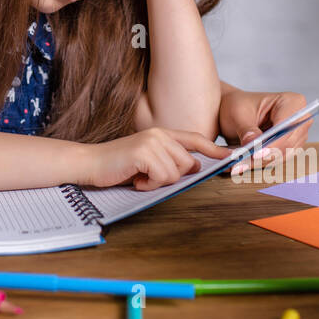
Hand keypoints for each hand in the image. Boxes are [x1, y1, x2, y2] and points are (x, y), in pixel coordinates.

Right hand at [83, 127, 230, 190]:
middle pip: (187, 163)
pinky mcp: (144, 153)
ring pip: (176, 173)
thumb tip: (193, 167)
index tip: (229, 156)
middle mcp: (160, 134)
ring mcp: (152, 142)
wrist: (89, 163)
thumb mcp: (147, 160)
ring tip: (140, 177)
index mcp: (162, 134)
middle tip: (147, 177)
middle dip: (171, 177)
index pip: (194, 139)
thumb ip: (169, 160)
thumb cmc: (118, 165)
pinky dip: (149, 184)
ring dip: (158, 182)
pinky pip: (162, 177)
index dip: (213, 149)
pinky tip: (135, 179)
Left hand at [218, 89, 311, 170]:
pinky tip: (246, 163)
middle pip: (289, 143)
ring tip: (242, 164)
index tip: (257, 153)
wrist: (237, 112)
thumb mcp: (239, 114)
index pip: (288, 125)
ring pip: (284, 154)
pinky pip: (278, 159)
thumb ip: (247, 130)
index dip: (274, 141)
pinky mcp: (289, 148)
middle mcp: (300, 120)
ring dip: (262, 161)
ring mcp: (297, 135)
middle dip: (267, 154)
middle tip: (246, 162)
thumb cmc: (240, 106)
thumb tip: (254, 145)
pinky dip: (262, 163)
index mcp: (292, 102)